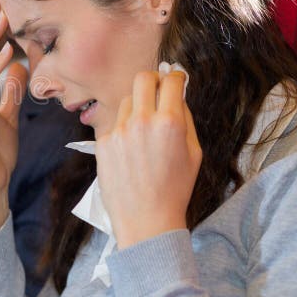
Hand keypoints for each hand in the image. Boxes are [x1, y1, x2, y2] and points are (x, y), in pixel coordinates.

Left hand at [95, 71, 202, 248]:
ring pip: (126, 102)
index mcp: (169, 123)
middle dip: (152, 81)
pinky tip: (130, 151)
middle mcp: (141, 121)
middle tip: (157, 90)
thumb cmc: (175, 188)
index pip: (170, 82)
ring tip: (144, 131)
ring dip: (137, 107)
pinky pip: (115, 124)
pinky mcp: (102, 142)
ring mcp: (118, 131)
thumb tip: (178, 95)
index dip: (176, 77)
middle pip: (142, 79)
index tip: (176, 78)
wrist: (145, 219)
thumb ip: (185, 119)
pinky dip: (123, 130)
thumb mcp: (193, 153)